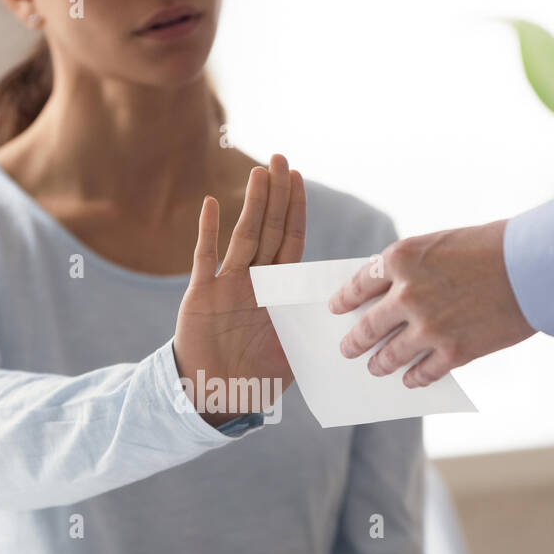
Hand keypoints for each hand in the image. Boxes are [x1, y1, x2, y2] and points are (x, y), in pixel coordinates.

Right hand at [174, 154, 305, 425]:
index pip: (290, 240)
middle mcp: (254, 280)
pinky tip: (212, 204)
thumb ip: (314, 330)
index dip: (295, 210)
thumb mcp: (296, 354)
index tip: (298, 179)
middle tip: (280, 158)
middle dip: (276, 194)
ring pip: (242, 235)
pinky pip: (205, 256)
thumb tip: (352, 318)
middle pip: (268, 228)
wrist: (217, 396)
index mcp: (278, 291)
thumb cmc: (257, 379)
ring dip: (251, 203)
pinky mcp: (202, 294)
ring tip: (259, 172)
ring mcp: (228, 284)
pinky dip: (208, 231)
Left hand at [327, 220, 535, 386]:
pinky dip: (413, 378)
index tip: (337, 309)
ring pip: (389, 355)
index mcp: (401, 259)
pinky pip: (422, 372)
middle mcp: (408, 294)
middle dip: (354, 341)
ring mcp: (429, 327)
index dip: (344, 300)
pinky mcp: (454, 352)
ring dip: (379, 364)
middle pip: (368, 327)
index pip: (358, 285)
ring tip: (375, 367)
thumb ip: (412, 268)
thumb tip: (390, 294)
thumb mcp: (440, 244)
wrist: (536, 265)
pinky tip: (410, 379)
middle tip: (347, 349)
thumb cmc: (493, 247)